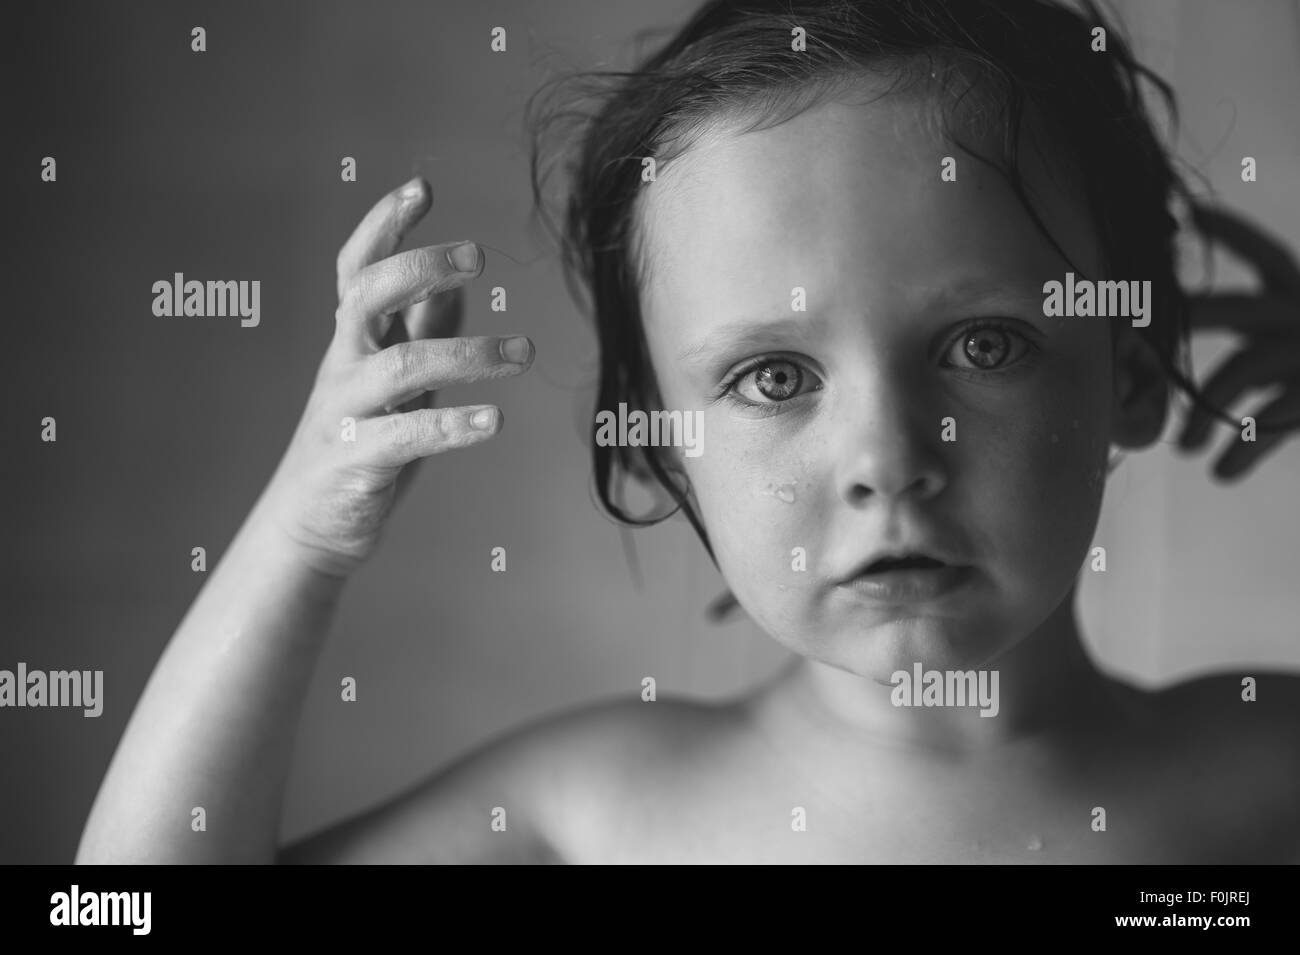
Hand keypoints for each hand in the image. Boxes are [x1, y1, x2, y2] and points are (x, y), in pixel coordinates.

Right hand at [260, 177, 534, 577]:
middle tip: (476, 255)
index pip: (358, 268)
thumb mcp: (395, 383)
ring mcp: (345, 412)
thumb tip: (455, 287)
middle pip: (367, 296)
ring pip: (401, 366)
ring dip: (467, 353)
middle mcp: (342, 365)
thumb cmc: (361, 446)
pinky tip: (493, 420)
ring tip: (522, 350)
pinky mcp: (357, 461)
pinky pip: (407, 436)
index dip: (384, 225)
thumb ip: (419, 334)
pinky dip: (453, 425)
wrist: (311, 528)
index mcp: (353, 341)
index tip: (421, 187)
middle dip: (419, 267)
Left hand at [1176, 204, 1299, 479]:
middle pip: (1243, 308)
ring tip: (1180, 448)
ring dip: (1204, 411)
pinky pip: (1275, 423)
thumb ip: (1240, 319)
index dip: (1235, 234)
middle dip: (1198, 314)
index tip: (1196, 213)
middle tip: (1144, 325)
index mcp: (1293, 294)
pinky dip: (1245, 451)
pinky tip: (1222, 474)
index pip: (1266, 255)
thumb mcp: (1282, 327)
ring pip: (1245, 371)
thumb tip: (1163, 320)